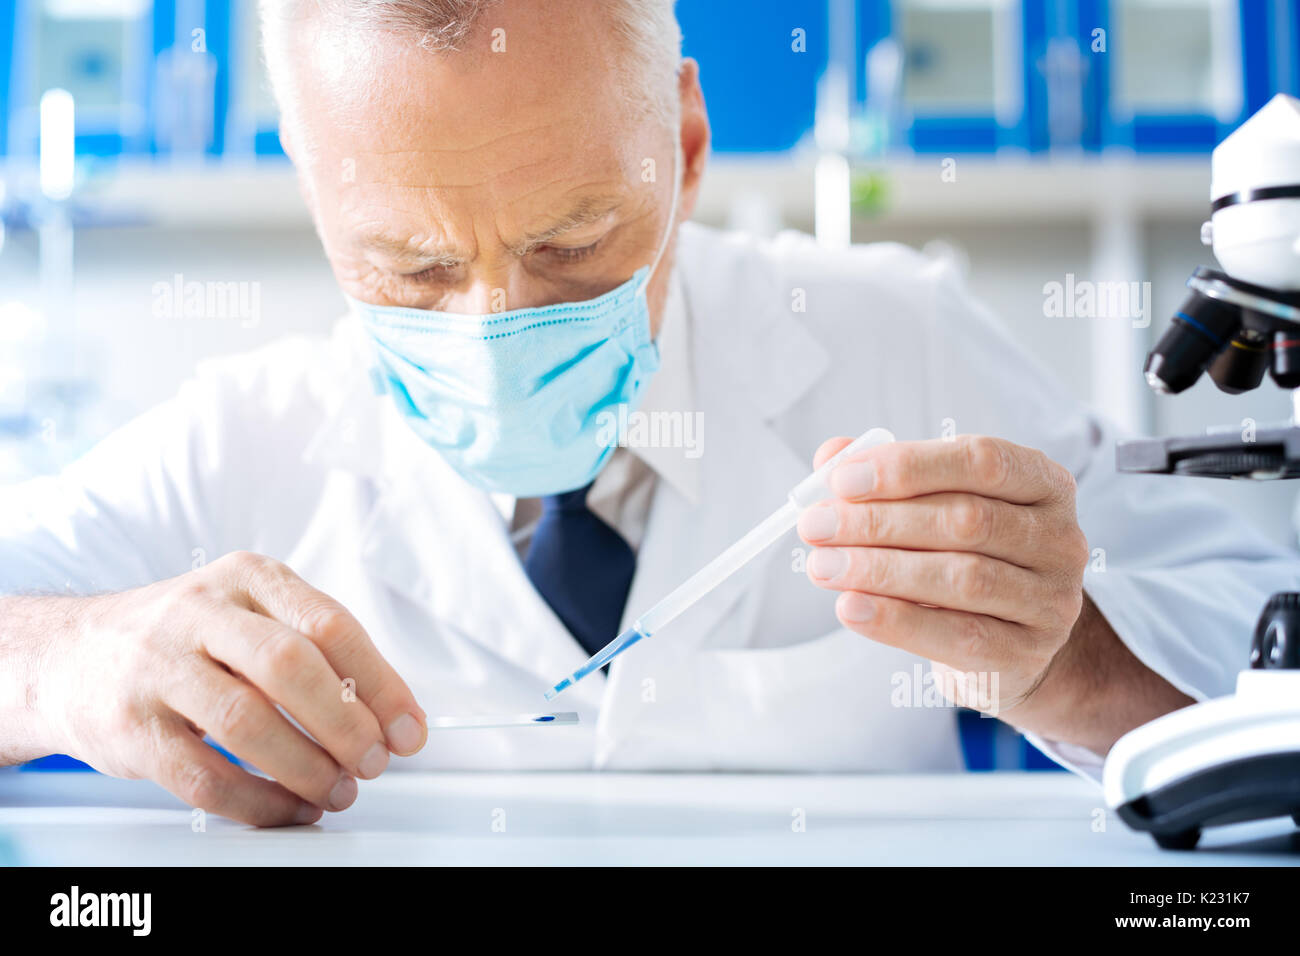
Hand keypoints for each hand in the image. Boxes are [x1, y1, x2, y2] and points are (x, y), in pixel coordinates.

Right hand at [33, 551, 427, 825]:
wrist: (67, 656)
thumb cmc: (183, 640)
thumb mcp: (245, 614)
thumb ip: (312, 650)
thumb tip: (388, 712)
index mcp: (247, 578)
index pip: (331, 625)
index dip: (381, 683)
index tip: (409, 729)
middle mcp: (200, 612)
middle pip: (292, 667)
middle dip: (347, 725)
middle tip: (376, 762)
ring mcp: (157, 667)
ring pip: (247, 722)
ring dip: (306, 768)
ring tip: (338, 790)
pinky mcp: (129, 726)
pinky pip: (203, 776)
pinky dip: (258, 802)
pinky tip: (288, 808)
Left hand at [797, 435, 1089, 715]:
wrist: (1012, 644)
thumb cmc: (967, 559)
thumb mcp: (936, 509)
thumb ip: (888, 478)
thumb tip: (829, 457)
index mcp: (1042, 482)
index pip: (980, 460)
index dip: (907, 467)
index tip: (841, 479)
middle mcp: (1059, 538)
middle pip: (965, 520)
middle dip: (878, 521)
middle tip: (815, 526)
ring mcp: (1051, 600)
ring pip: (961, 577)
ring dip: (879, 569)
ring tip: (822, 566)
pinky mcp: (1026, 652)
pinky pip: (957, 635)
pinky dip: (896, 620)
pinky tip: (850, 607)